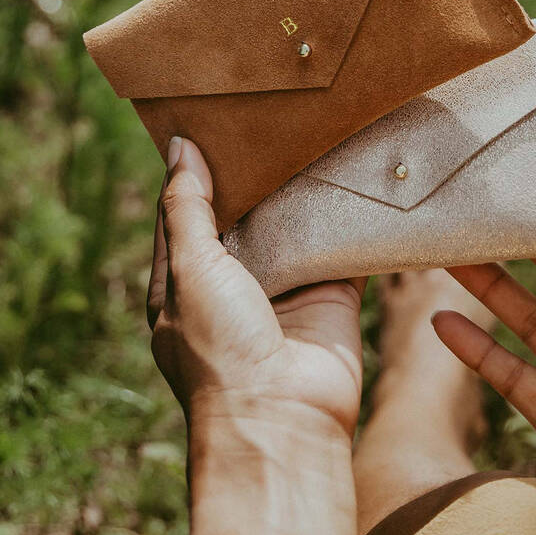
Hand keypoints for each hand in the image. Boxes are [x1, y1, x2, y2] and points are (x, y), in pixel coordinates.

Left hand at [147, 136, 366, 437]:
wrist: (284, 420)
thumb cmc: (220, 351)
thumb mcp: (189, 271)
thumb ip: (187, 210)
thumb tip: (179, 148)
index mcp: (186, 280)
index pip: (186, 211)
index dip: (194, 169)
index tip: (208, 119)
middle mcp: (234, 280)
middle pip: (244, 213)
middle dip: (256, 173)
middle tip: (270, 114)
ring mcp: (284, 286)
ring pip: (293, 223)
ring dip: (302, 188)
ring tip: (314, 128)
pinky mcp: (330, 291)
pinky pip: (340, 244)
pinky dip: (347, 214)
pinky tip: (355, 171)